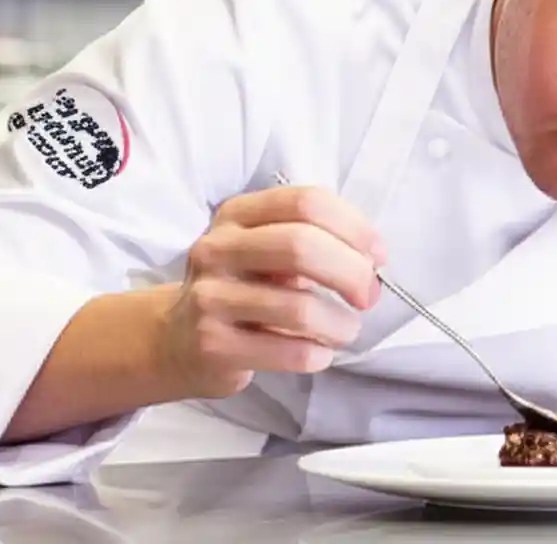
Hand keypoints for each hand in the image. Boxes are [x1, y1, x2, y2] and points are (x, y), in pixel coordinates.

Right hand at [159, 186, 385, 398]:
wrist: (178, 339)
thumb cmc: (243, 288)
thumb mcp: (267, 250)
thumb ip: (315, 243)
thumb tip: (371, 264)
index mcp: (238, 215)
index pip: (307, 202)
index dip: (354, 227)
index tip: (378, 256)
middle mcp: (218, 248)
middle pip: (302, 246)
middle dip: (352, 273)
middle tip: (369, 296)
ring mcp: (210, 297)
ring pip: (299, 307)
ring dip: (340, 324)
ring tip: (346, 330)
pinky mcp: (213, 345)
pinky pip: (287, 351)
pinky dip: (317, 354)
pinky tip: (318, 352)